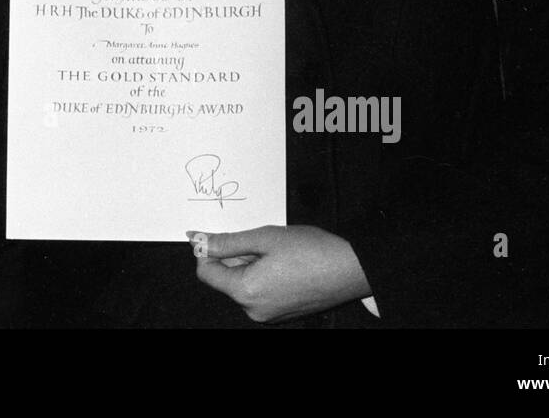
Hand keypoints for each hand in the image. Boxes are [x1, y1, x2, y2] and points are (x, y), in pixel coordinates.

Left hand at [188, 224, 371, 322]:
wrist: (351, 269)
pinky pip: (260, 292)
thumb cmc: (311, 251)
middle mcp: (254, 310)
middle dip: (233, 257)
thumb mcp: (264, 237)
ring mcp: (269, 315)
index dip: (208, 250)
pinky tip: (283, 262)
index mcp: (246, 292)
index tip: (219, 234)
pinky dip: (263, 275)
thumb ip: (227, 242)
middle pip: (225, 280)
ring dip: (249, 264)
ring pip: (243, 285)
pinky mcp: (282, 313)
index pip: (206, 273)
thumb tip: (197, 241)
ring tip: (275, 250)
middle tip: (258, 239)